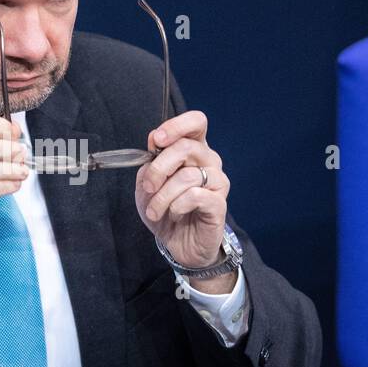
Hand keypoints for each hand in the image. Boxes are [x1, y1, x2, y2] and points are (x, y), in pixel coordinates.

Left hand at [135, 110, 233, 291]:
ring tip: (156, 211)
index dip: (176, 126)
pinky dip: (176, 206)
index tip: (157, 141)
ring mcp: (217, 182)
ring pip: (187, 175)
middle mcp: (209, 161)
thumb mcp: (148, 185)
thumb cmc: (165, 211)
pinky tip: (174, 215)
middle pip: (187, 146)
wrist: (177, 244)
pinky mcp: (219, 203)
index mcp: (194, 150)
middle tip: (148, 187)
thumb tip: (155, 139)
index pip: (196, 122)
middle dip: (159, 168)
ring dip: (163, 195)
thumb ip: (150, 162)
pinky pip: (195, 196)